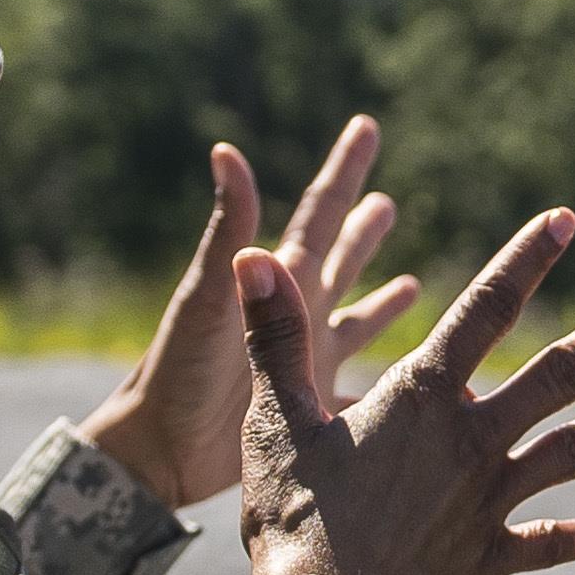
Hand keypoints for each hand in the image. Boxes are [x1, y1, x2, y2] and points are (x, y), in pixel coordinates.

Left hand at [86, 117, 412, 512]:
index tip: (366, 126)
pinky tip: (416, 384)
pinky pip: (362, 390)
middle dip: (363, 227)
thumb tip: (226, 149)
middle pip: (340, 257)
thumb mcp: (209, 293)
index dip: (345, 169)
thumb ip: (229, 228)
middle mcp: (295, 313)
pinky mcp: (310, 408)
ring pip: (355, 318)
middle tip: (386, 199)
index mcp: (276, 279)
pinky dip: (390, 385)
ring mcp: (304, 360)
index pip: (320, 211)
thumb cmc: (180, 369)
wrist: (159, 448)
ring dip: (381, 299)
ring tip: (413, 282)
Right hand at [231, 206, 574, 574]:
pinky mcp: (486, 557)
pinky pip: (548, 542)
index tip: (566, 219)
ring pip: (570, 451)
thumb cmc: (292, 517)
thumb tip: (251, 257)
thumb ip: (276, 334)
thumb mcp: (274, 417)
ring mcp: (487, 501)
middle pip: (558, 375)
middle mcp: (472, 441)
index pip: (485, 309)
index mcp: (423, 398)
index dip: (525, 260)